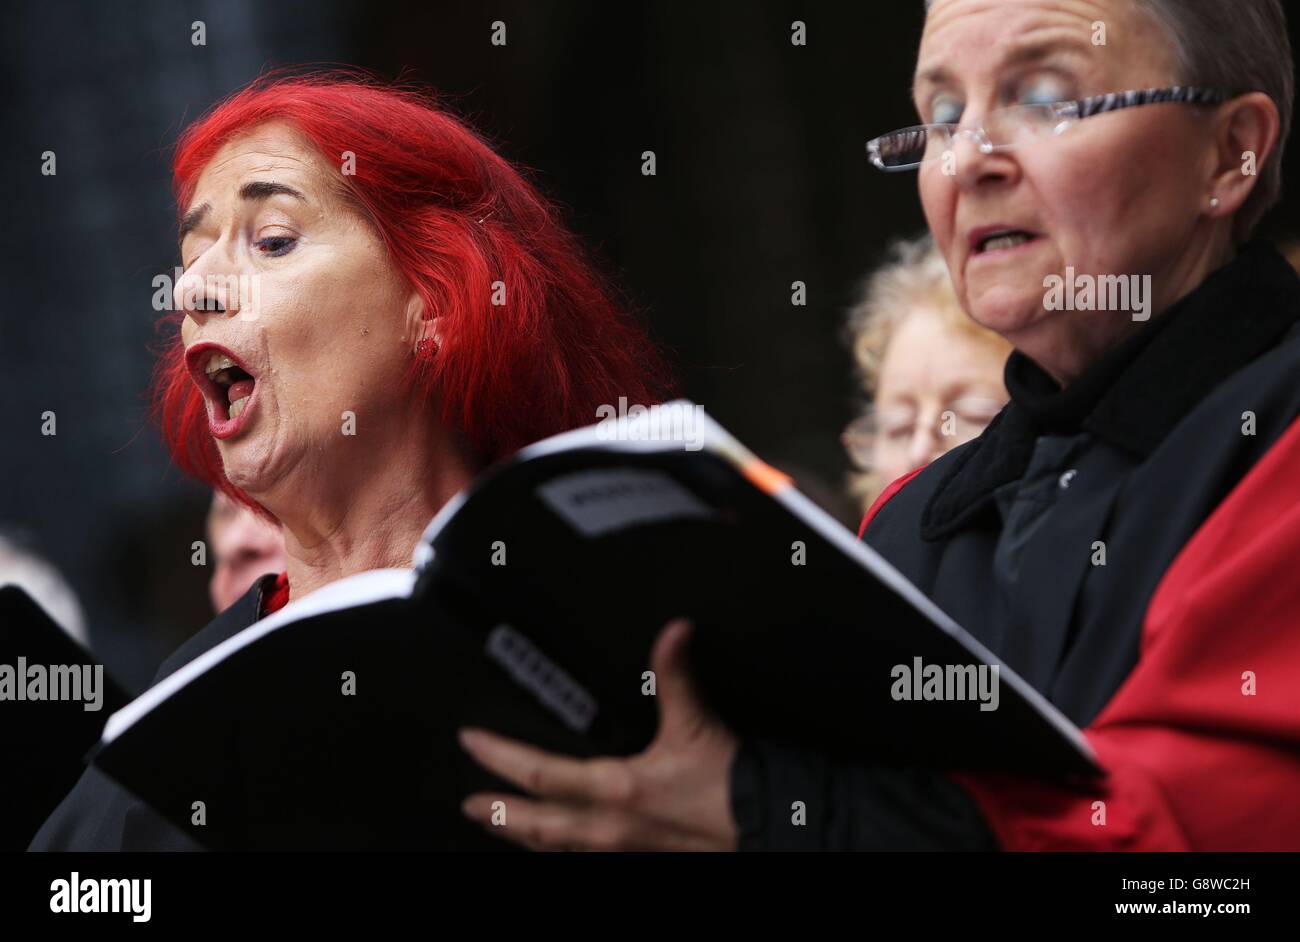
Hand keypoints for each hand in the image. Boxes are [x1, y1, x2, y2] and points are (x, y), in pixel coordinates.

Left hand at [459, 618, 739, 850]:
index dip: (497, 757)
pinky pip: (586, 861)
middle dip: (497, 813)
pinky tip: (561, 846)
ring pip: (556, 848)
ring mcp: (621, 853)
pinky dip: (563, 851)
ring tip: (503, 827)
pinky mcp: (638, 863)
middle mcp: (608, 828)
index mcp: (616, 789)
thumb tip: (673, 632)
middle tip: (469, 804)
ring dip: (524, 837)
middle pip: (534, 825)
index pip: (537, 773)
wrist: (769, 833)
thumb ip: (677, 676)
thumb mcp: (698, 725)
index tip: (471, 742)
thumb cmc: (733, 789)